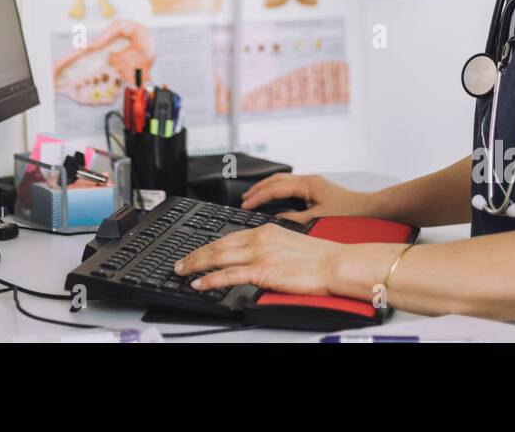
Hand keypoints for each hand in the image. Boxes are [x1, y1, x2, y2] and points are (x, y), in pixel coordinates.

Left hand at [174, 224, 341, 295]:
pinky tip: (199, 284)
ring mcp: (259, 255)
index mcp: (265, 230)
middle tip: (180, 262)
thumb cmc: (318, 257)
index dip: (209, 245)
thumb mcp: (289, 242)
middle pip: (218, 245)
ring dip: (196, 265)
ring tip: (182, 271)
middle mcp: (258, 239)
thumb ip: (269, 247)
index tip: (197, 251)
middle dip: (195, 254)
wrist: (334, 263)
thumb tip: (256, 256)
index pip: (228, 236)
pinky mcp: (262, 271)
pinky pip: (228, 275)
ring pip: (218, 257)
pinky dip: (210, 279)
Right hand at [240, 173, 373, 223]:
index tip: (245, 205)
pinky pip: (289, 187)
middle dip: (257, 189)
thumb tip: (276, 219)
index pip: (275, 188)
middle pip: (275, 180)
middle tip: (243, 199)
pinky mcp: (315, 190)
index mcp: (307, 184)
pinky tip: (273, 200)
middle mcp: (308, 180)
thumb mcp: (318, 219)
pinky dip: (277, 191)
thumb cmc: (350, 214)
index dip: (258, 197)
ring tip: (253, 197)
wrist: (371, 210)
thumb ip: (295, 218)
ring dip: (266, 188)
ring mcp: (312, 184)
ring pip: (282, 181)